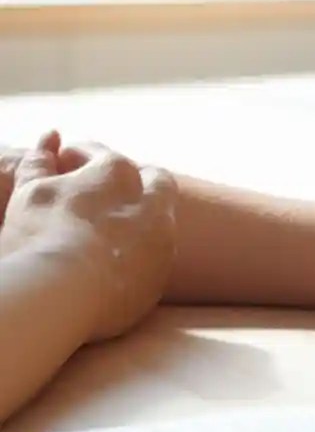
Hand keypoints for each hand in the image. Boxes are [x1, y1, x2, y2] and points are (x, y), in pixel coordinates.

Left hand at [0, 133, 176, 341]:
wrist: (64, 287)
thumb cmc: (113, 293)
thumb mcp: (150, 281)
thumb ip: (150, 253)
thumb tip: (144, 248)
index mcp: (157, 209)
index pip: (160, 183)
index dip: (151, 188)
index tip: (144, 197)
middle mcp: (122, 185)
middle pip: (123, 165)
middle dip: (117, 170)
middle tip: (111, 180)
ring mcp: (78, 181)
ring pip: (84, 154)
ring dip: (82, 155)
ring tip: (77, 157)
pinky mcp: (38, 187)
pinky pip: (41, 159)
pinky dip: (44, 148)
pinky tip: (50, 138)